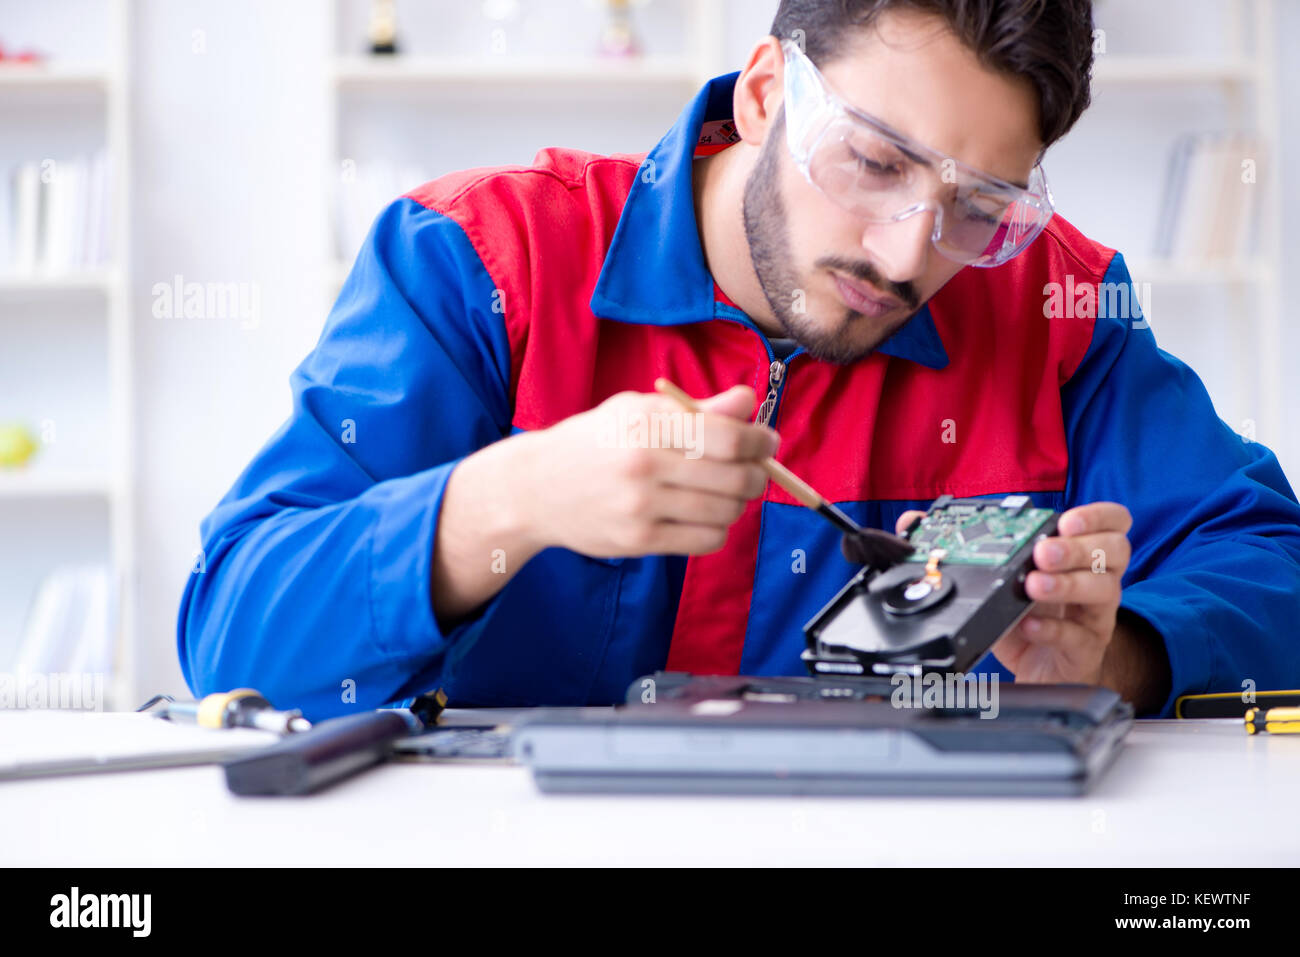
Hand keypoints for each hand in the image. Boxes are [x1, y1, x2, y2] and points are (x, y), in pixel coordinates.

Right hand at [521, 385, 775, 557]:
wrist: (535, 487)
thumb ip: (697, 410)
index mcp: (648, 423)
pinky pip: (705, 541)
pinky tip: (702, 516)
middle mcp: (644, 464)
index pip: (730, 437)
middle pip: (736, 479)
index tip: (767, 442)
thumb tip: (750, 401)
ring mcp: (640, 507)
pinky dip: (716, 529)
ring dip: (737, 504)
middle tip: (754, 472)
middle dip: (758, 476)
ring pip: (725, 512)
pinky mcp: (638, 541)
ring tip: (724, 493)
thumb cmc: (596, 442)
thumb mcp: (639, 412)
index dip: (761, 442)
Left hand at [895, 502, 1132, 684]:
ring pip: (1103, 590)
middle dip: (1077, 547)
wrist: (1043, 669)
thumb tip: (911, 523)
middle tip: (1042, 552)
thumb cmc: (1028, 616)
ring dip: (1067, 583)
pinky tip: (1028, 625)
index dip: (1095, 516)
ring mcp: (1094, 614)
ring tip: (1033, 585)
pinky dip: (1051, 629)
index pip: (1112, 522)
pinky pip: (1077, 635)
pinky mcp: (1085, 649)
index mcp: (1078, 554)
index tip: (1064, 520)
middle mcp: (1096, 579)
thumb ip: (962, 549)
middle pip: (1114, 551)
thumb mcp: (997, 578)